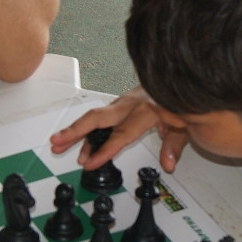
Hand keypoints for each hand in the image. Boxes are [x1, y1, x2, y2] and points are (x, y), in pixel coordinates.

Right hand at [48, 88, 188, 172]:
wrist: (178, 77)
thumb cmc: (179, 98)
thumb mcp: (186, 123)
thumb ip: (174, 144)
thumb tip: (167, 164)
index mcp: (145, 109)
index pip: (120, 135)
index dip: (104, 150)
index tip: (89, 163)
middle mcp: (129, 105)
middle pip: (96, 118)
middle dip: (74, 131)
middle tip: (56, 143)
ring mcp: (122, 103)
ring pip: (94, 118)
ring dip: (76, 133)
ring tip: (59, 147)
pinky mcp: (120, 104)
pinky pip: (100, 117)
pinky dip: (86, 129)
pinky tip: (80, 143)